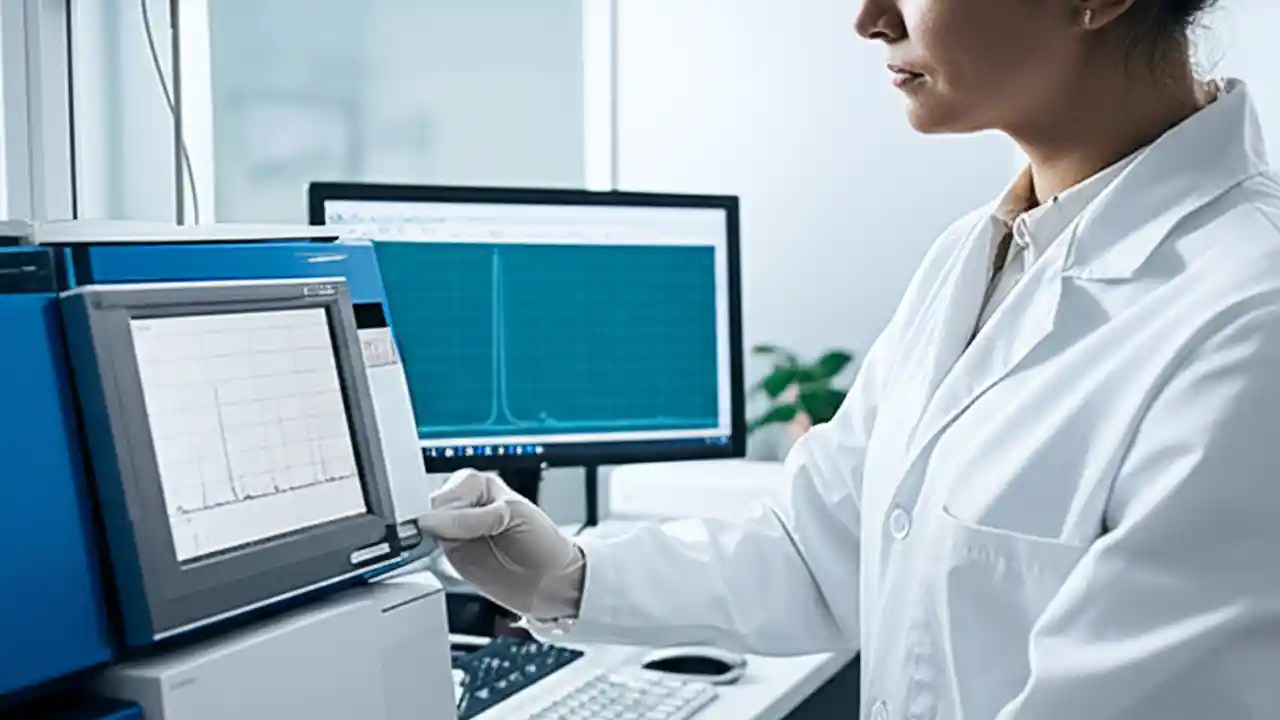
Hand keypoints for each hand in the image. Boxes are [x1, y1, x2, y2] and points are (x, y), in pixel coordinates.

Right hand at [415, 470, 584, 619]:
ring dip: (424, 541)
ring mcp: (454, 531)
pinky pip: (425, 551)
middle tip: (439, 540)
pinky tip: (433, 560)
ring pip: (422, 531)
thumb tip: (433, 521)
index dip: (442, 510)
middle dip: (430, 525)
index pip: (447, 493)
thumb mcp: (511, 516)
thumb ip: (472, 518)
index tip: (442, 525)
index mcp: (478, 485)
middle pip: (429, 510)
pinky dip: (424, 557)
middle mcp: (462, 505)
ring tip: (440, 550)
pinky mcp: (450, 554)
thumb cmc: (542, 541)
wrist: (550, 580)